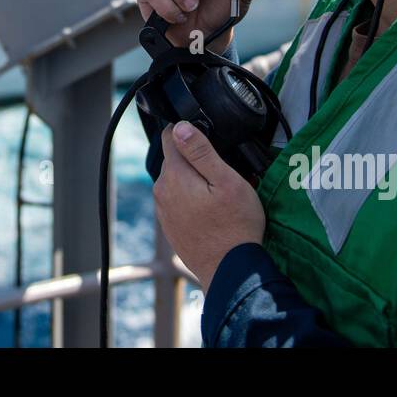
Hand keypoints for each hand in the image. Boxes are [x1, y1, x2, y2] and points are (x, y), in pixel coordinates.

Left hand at [154, 121, 266, 288]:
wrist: (229, 269)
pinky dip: (191, 200)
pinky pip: (178, 201)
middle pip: (175, 159)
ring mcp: (163, 210)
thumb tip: (180, 127)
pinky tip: (211, 212)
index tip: (208, 139)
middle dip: (195, 160)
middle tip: (222, 174)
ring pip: (177, 181)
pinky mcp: (169, 225)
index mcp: (174, 175)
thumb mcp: (226, 181)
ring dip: (194, 181)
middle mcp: (162, 190)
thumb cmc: (234, 226)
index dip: (190, 132)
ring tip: (219, 195)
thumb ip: (201, 151)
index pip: (171, 136)